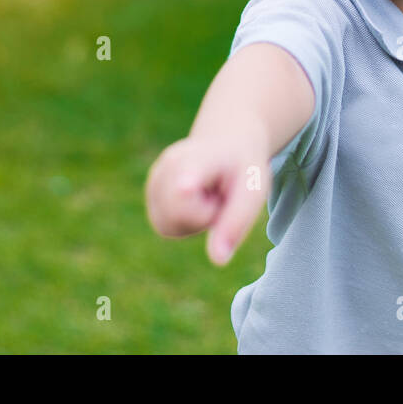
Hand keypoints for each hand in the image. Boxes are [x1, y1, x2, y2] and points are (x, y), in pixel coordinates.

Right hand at [145, 135, 270, 265]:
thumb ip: (235, 224)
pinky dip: (183, 222)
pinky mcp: (149, 194)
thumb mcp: (252, 191)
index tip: (186, 188)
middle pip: (179, 216)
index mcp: (201, 158)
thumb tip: (218, 261)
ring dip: (193, 221)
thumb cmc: (242, 167)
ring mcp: (154, 178)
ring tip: (208, 196)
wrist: (228, 142)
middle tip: (220, 196)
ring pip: (169, 225)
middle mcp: (169, 164)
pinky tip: (194, 200)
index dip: (184, 184)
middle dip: (205, 217)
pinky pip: (165, 226)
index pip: (188, 173)